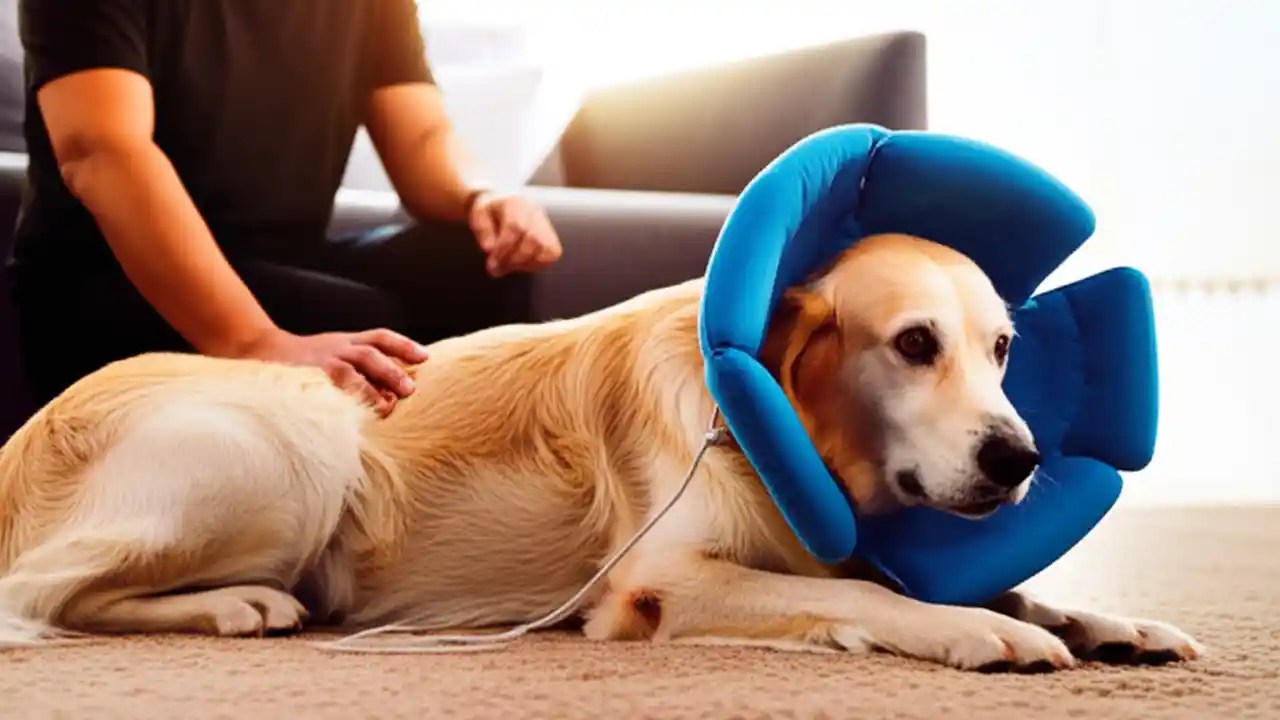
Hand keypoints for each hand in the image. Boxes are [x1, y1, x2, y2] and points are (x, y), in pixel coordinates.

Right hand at [234, 327, 428, 416]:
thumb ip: (359, 366)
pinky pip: (323, 390)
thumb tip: (393, 392)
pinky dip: (339, 402)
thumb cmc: (303, 360)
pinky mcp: (302, 379)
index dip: (403, 345)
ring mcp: (318, 363)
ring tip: (385, 407)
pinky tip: (351, 418)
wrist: (257, 350)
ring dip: (369, 389)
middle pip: (369, 354)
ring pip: (349, 371)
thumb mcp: (333, 352)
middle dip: (391, 370)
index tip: (424, 357)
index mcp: (345, 341)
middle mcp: (335, 348)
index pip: (379, 337)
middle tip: (409, 389)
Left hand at [468, 191, 562, 276]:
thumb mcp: (479, 214)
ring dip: (525, 264)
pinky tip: (521, 264)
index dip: (504, 247)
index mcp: (516, 203)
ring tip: (507, 265)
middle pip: (533, 239)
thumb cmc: (492, 210)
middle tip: (495, 268)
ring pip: (546, 248)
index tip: (491, 262)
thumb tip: (489, 248)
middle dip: (513, 259)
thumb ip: (483, 229)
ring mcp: (546, 224)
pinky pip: (552, 254)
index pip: (516, 226)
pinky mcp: (552, 237)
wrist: (506, 200)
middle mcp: (535, 212)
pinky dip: (538, 264)